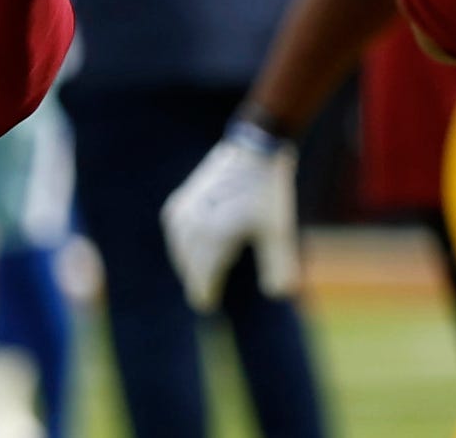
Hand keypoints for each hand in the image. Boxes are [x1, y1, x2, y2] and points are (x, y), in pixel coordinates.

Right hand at [161, 119, 300, 311]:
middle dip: (200, 281)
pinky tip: (202, 246)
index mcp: (211, 239)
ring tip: (209, 268)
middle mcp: (190, 228)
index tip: (210, 306)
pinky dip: (187, 246)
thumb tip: (277, 295)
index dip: (206, 297)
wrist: (254, 149)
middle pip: (188, 270)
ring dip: (193, 264)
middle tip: (211, 291)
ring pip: (180, 253)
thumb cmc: (267, 193)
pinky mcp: (179, 202)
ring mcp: (181, 213)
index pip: (200, 283)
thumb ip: (278, 267)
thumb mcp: (279, 232)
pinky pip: (177, 236)